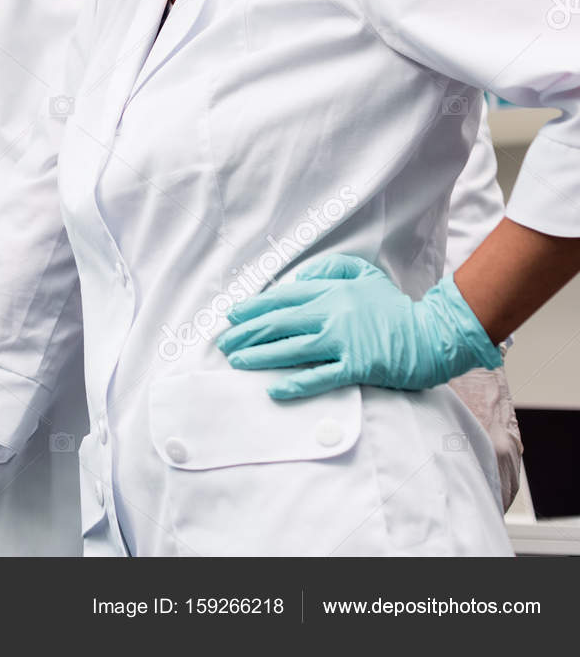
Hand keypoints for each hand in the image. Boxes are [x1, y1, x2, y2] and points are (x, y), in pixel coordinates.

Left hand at [216, 253, 502, 400]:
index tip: (231, 316)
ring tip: (236, 361)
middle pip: (278, 323)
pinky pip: (319, 377)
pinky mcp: (357, 366)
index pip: (281, 298)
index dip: (253, 307)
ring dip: (260, 356)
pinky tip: (273, 389)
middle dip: (246, 333)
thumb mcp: (364, 274)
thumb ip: (330, 268)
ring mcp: (343, 341)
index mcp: (331, 291)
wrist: (433, 334)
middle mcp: (332, 314)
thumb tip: (297, 278)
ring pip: (291, 348)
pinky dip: (295, 384)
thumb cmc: (396, 306)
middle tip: (223, 342)